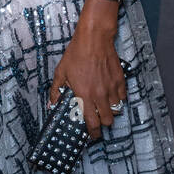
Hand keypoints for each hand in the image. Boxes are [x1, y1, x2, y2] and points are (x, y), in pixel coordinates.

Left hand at [49, 7, 125, 140]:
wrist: (94, 39)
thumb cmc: (76, 54)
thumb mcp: (61, 72)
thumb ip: (56, 91)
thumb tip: (52, 104)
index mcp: (84, 95)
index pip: (91, 122)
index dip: (93, 133)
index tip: (92, 135)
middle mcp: (99, 94)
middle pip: (107, 120)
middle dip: (103, 124)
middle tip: (98, 120)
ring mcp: (112, 88)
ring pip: (116, 110)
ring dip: (110, 111)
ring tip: (103, 105)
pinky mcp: (120, 80)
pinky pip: (122, 97)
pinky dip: (118, 98)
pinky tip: (110, 93)